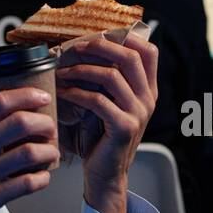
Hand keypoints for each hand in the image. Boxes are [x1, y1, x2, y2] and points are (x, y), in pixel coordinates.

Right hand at [0, 87, 58, 212]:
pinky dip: (42, 179)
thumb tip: (12, 114)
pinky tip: (41, 178)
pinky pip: (26, 183)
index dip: (26, 96)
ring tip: (52, 154)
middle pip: (19, 123)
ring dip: (48, 152)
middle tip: (51, 130)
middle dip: (45, 124)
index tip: (42, 98)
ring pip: (28, 153)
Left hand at [55, 34, 157, 212]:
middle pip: (131, 57)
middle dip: (101, 47)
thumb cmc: (102, 138)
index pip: (149, 51)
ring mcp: (138, 113)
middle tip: (76, 48)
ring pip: (112, 76)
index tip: (97, 37)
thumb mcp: (111, 105)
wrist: (106, 174)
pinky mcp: (124, 127)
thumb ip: (110, 82)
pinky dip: (76, 93)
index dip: (125, 38)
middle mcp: (147, 99)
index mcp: (147, 90)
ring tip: (63, 72)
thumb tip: (87, 49)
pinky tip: (64, 93)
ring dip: (82, 70)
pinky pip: (98, 100)